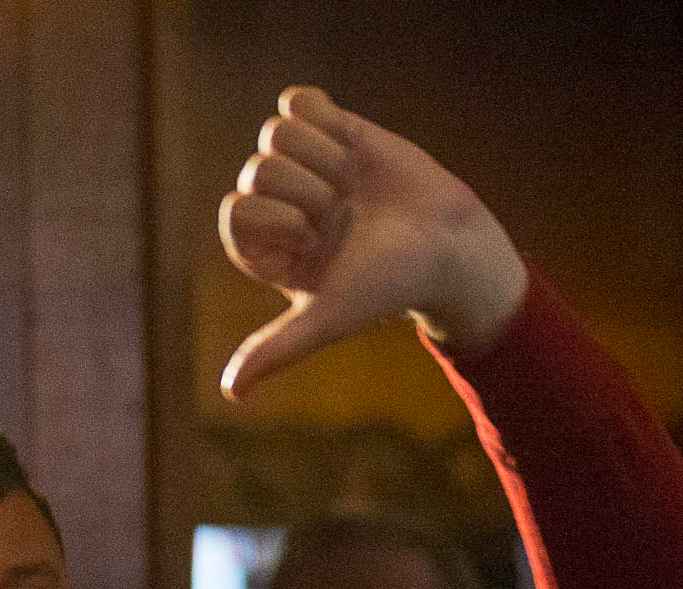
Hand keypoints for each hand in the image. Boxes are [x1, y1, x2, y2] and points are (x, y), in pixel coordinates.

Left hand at [218, 87, 527, 397]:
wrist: (450, 245)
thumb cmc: (389, 287)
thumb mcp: (329, 318)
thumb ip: (278, 347)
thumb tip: (232, 393)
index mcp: (262, 246)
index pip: (237, 208)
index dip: (285, 220)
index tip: (321, 243)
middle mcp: (274, 206)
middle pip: (258, 168)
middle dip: (311, 191)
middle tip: (344, 217)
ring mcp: (301, 166)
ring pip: (279, 133)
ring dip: (326, 158)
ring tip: (353, 188)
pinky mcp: (332, 130)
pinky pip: (298, 100)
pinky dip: (325, 118)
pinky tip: (349, 147)